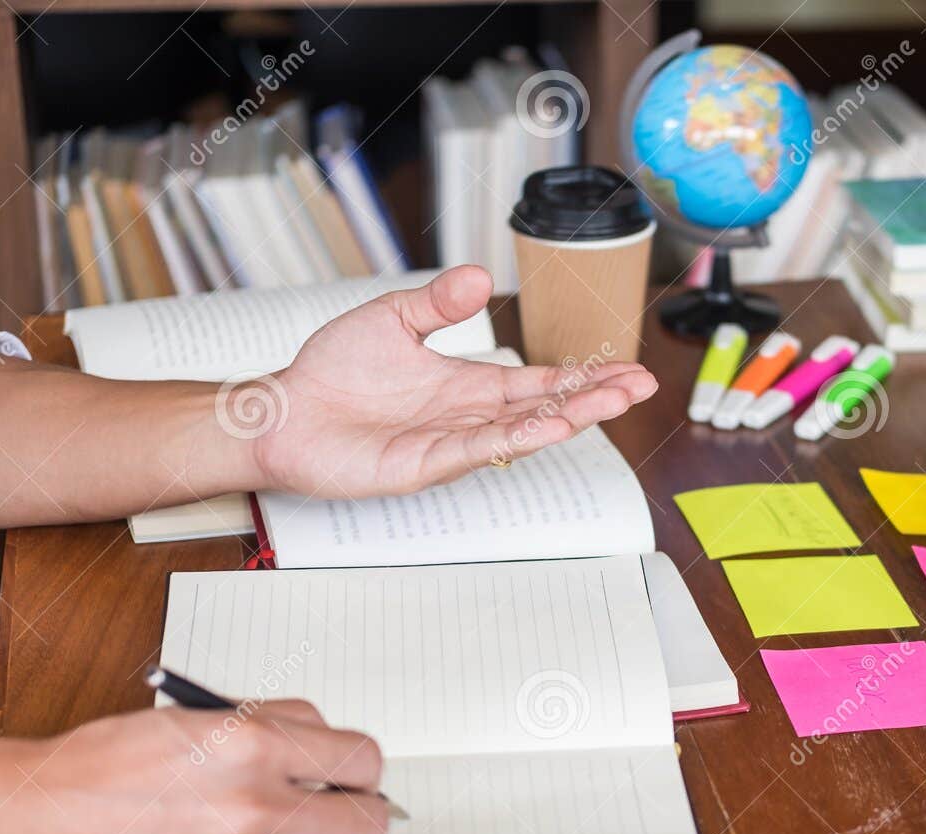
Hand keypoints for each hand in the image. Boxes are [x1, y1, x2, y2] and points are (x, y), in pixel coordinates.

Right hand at [0, 702, 387, 833]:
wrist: (26, 827)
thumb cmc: (97, 767)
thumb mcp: (193, 718)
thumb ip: (268, 726)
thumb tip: (321, 742)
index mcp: (253, 744)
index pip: (363, 759)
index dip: (362, 768)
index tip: (354, 774)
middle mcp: (257, 808)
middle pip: (369, 820)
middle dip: (358, 812)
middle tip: (338, 811)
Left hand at [256, 265, 657, 497]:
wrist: (285, 412)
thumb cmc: (333, 374)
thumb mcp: (393, 320)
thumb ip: (439, 303)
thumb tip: (480, 277)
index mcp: (470, 386)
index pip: (541, 383)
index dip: (585, 378)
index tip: (628, 371)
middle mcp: (469, 417)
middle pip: (545, 408)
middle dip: (594, 398)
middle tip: (639, 387)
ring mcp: (450, 443)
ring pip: (521, 431)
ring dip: (567, 418)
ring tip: (609, 404)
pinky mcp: (423, 464)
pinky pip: (475, 450)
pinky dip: (512, 438)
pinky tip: (546, 427)